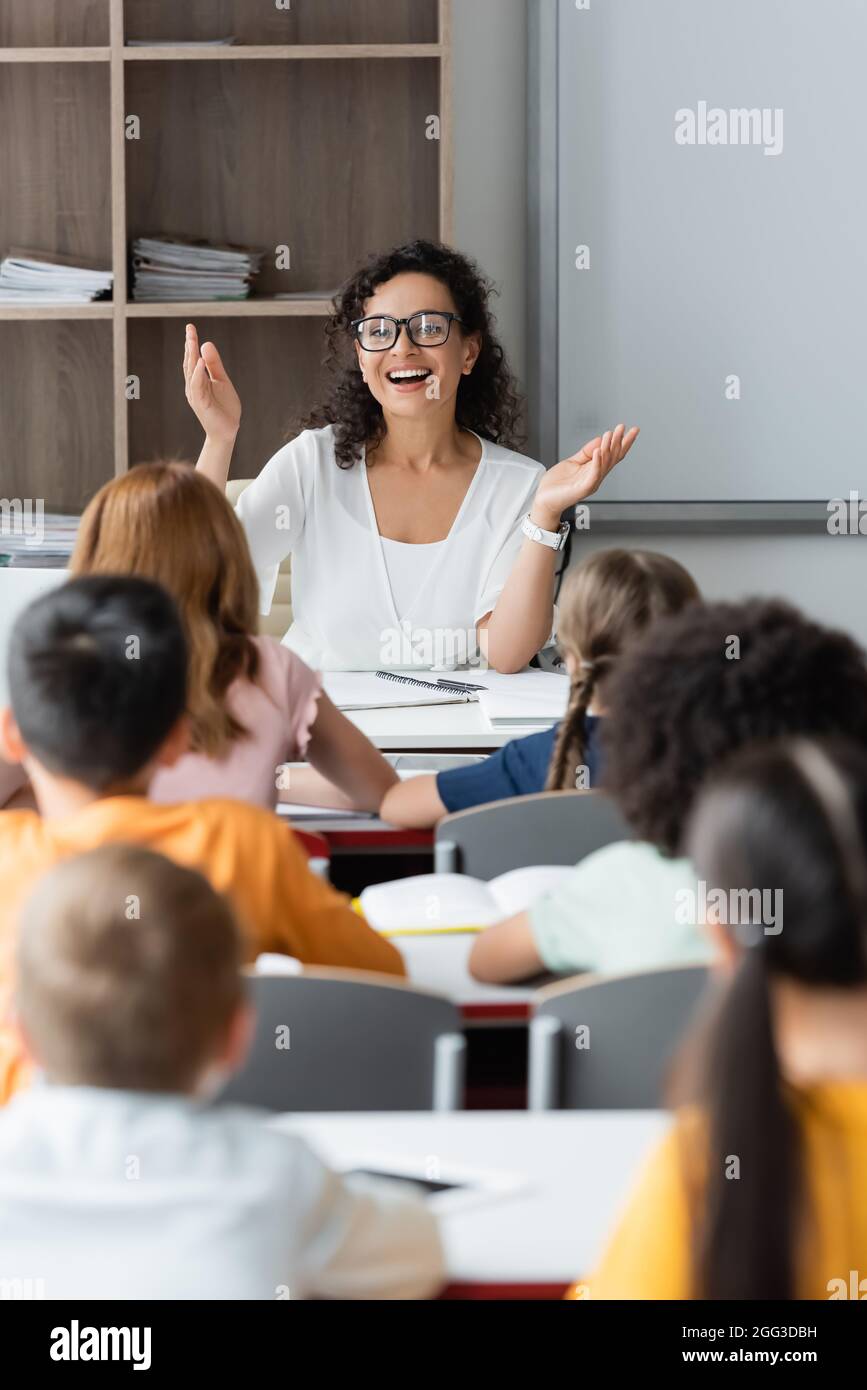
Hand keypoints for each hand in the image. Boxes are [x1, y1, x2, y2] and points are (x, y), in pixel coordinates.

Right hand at [183, 323, 241, 443]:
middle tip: (189, 329)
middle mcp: (193, 386)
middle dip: (189, 345)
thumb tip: (206, 343)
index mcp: (198, 380)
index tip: (190, 327)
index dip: (191, 343)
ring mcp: (196, 394)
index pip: (193, 358)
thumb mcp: (222, 381)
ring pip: (191, 372)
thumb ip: (215, 364)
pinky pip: (197, 386)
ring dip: (191, 356)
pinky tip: (200, 361)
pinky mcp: (201, 403)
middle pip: (190, 362)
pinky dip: (198, 373)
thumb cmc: (224, 407)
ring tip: (192, 340)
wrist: (227, 431)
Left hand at [532, 424, 639, 526]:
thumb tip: (599, 439)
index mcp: (595, 470)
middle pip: (612, 458)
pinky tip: (598, 451)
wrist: (544, 500)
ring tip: (610, 434)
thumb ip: (586, 453)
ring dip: (608, 448)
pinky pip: (593, 475)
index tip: (632, 430)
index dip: (623, 442)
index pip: (612, 455)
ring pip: (604, 464)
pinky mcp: (583, 489)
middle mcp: (596, 477)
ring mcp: (591, 483)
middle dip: (618, 442)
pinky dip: (597, 462)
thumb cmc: (557, 484)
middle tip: (622, 427)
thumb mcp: (572, 463)